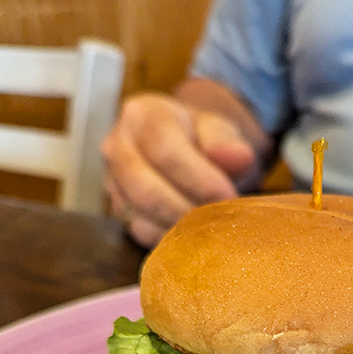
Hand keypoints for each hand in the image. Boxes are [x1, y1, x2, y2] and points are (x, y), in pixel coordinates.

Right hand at [102, 93, 256, 246]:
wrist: (188, 148)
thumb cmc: (204, 139)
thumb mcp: (220, 131)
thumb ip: (227, 142)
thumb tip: (240, 157)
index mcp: (142, 115)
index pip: (165, 151)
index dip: (199, 179)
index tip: (228, 196)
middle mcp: (117, 146)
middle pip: (145, 190)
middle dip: (187, 210)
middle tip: (219, 219)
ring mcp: (112, 180)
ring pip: (140, 216)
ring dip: (180, 228)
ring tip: (210, 225)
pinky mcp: (118, 209)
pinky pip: (141, 232)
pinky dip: (171, 238)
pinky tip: (194, 232)